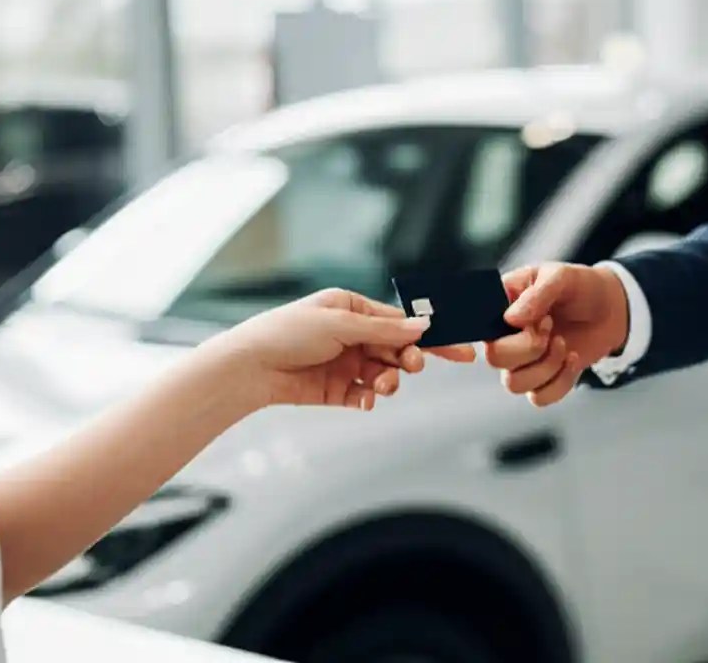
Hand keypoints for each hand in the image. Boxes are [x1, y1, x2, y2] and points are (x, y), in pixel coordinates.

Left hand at [221, 288, 475, 411]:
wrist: (250, 368)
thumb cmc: (286, 332)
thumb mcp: (339, 323)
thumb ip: (384, 330)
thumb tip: (423, 326)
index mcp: (352, 309)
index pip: (399, 322)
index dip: (428, 337)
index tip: (458, 351)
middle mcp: (351, 335)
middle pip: (396, 350)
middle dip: (408, 361)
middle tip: (412, 368)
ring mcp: (345, 363)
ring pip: (384, 374)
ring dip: (388, 381)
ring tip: (381, 387)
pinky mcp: (336, 390)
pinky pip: (364, 395)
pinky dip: (369, 398)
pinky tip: (364, 399)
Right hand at [485, 263, 629, 406]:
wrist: (610, 308)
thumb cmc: (579, 286)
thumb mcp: (560, 277)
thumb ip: (537, 294)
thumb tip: (511, 318)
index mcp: (500, 308)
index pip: (480, 329)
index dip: (504, 332)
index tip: (535, 320)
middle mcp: (504, 336)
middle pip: (495, 359)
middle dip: (530, 347)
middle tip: (551, 327)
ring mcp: (521, 361)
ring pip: (514, 384)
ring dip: (546, 366)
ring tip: (563, 343)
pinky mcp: (541, 379)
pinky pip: (539, 398)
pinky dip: (560, 381)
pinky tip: (573, 359)